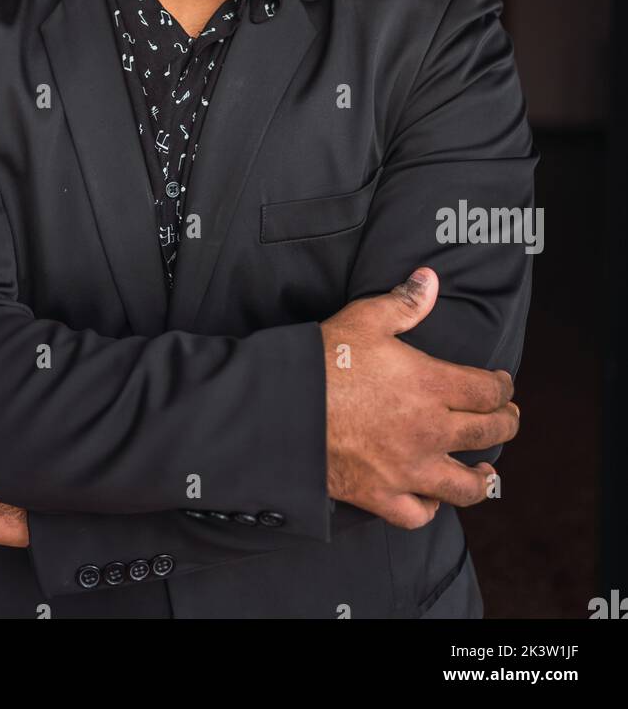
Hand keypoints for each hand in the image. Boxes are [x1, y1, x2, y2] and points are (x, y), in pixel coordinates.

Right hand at [320, 267, 519, 528]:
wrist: (284, 409)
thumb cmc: (326, 360)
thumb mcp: (366, 318)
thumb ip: (404, 302)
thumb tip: (430, 279)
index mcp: (431, 385)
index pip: (487, 390)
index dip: (502, 386)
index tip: (503, 383)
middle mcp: (430, 431)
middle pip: (488, 433)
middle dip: (506, 423)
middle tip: (509, 417)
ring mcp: (408, 469)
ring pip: (465, 486)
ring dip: (483, 478)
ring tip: (488, 471)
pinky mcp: (381, 496)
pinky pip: (418, 513)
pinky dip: (429, 508)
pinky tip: (432, 499)